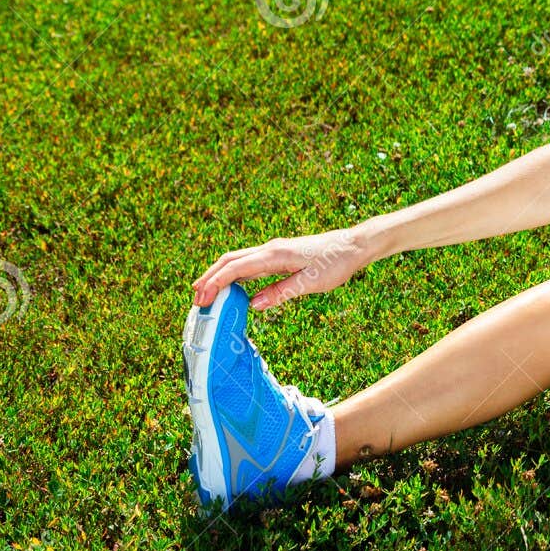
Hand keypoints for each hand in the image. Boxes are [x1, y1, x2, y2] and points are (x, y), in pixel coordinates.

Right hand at [192, 227, 372, 309]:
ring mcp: (273, 251)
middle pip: (229, 260)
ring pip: (237, 260)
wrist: (353, 245)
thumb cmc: (335, 263)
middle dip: (209, 278)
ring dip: (220, 275)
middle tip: (196, 299)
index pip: (235, 268)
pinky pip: (250, 264)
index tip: (202, 299)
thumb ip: (281, 292)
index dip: (215, 283)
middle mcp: (270, 249)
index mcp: (274, 255)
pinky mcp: (279, 255)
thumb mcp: (311, 282)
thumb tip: (252, 304)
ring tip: (206, 294)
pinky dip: (235, 274)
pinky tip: (232, 287)